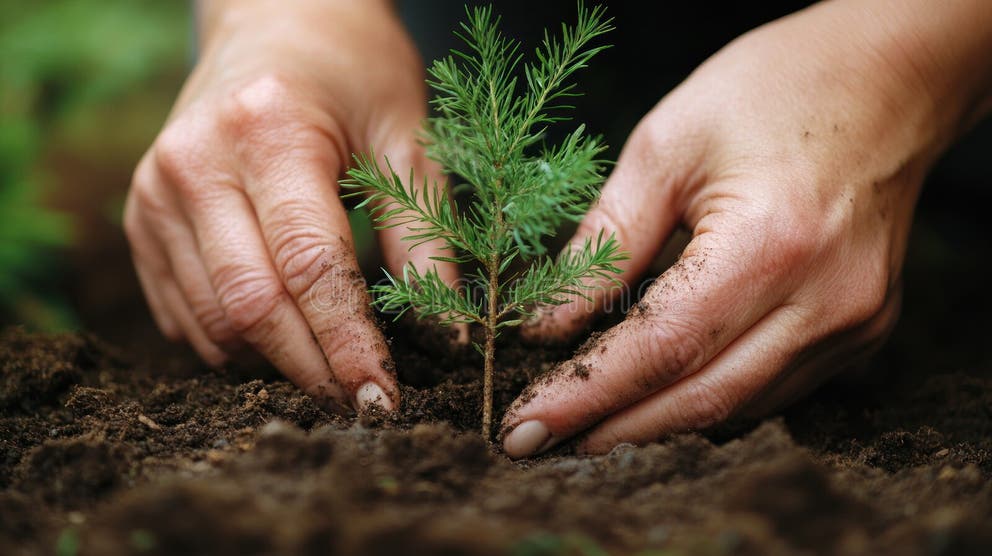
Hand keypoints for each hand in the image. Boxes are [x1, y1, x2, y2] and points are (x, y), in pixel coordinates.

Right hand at [124, 0, 458, 411]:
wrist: (275, 20)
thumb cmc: (353, 70)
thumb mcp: (406, 136)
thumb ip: (423, 235)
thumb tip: (448, 336)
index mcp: (271, 133)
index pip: (310, 268)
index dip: (349, 345)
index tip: (383, 398)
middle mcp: (196, 163)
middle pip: (252, 307)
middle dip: (311, 369)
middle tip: (361, 402)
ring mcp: (156, 192)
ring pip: (212, 320)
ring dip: (271, 363)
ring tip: (326, 370)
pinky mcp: (142, 216)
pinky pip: (182, 311)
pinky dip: (231, 343)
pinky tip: (278, 340)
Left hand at [502, 0, 991, 456]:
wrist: (887, 79)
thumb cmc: (770, 92)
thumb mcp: (664, 150)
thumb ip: (605, 245)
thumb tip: (548, 328)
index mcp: (770, 245)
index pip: (660, 349)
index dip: (585, 396)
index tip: (523, 428)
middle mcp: (826, 301)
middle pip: (701, 399)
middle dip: (612, 428)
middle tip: (539, 441)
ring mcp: (854, 324)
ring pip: (738, 406)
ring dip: (657, 420)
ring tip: (588, 420)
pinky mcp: (863, 331)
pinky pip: (773, 389)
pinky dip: (708, 397)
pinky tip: (660, 391)